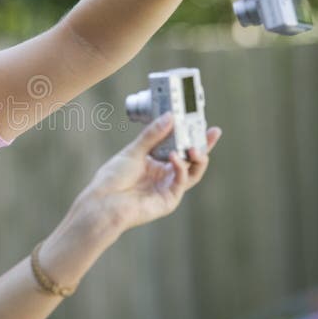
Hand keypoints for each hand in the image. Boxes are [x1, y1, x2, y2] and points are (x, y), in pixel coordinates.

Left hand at [77, 113, 221, 241]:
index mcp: (155, 162)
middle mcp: (164, 174)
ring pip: (193, 172)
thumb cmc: (113, 178)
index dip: (190, 135)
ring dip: (197, 158)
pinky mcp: (169, 199)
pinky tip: (174, 158)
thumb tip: (170, 117)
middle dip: (203, 145)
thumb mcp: (134, 151)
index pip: (178, 146)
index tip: (201, 122)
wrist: (104, 201)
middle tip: (212, 132)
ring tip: (194, 147)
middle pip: (191, 159)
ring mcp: (168, 187)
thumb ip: (152, 135)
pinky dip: (180, 168)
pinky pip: (181, 181)